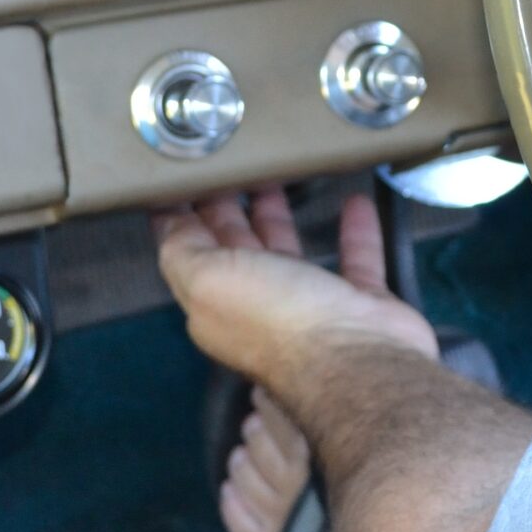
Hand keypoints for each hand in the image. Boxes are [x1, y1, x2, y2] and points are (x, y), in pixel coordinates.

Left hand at [153, 187, 436, 396]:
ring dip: (277, 217)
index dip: (180, 218)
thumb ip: (181, 250)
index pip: (187, 255)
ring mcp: (309, 308)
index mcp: (214, 307)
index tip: (180, 181)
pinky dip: (355, 231)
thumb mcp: (207, 279)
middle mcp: (257, 309)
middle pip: (235, 250)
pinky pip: (355, 258)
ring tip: (275, 179)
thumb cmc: (280, 322)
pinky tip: (355, 203)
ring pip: (286, 253)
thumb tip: (171, 223)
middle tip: (224, 170)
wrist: (360, 361)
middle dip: (225, 211)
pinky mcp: (358, 304)